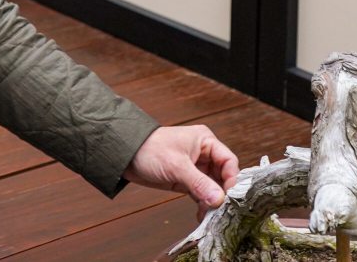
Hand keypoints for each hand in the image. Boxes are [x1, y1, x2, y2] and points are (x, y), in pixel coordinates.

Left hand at [123, 124, 239, 218]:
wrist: (125, 156)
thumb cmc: (150, 150)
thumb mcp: (176, 166)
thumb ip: (199, 183)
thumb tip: (219, 199)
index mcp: (205, 141)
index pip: (228, 161)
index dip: (231, 179)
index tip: (229, 197)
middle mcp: (203, 153)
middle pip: (222, 175)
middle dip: (221, 193)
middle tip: (220, 210)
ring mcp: (195, 167)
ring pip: (212, 186)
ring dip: (212, 201)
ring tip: (210, 215)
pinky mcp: (186, 179)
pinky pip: (201, 193)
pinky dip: (202, 204)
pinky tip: (201, 215)